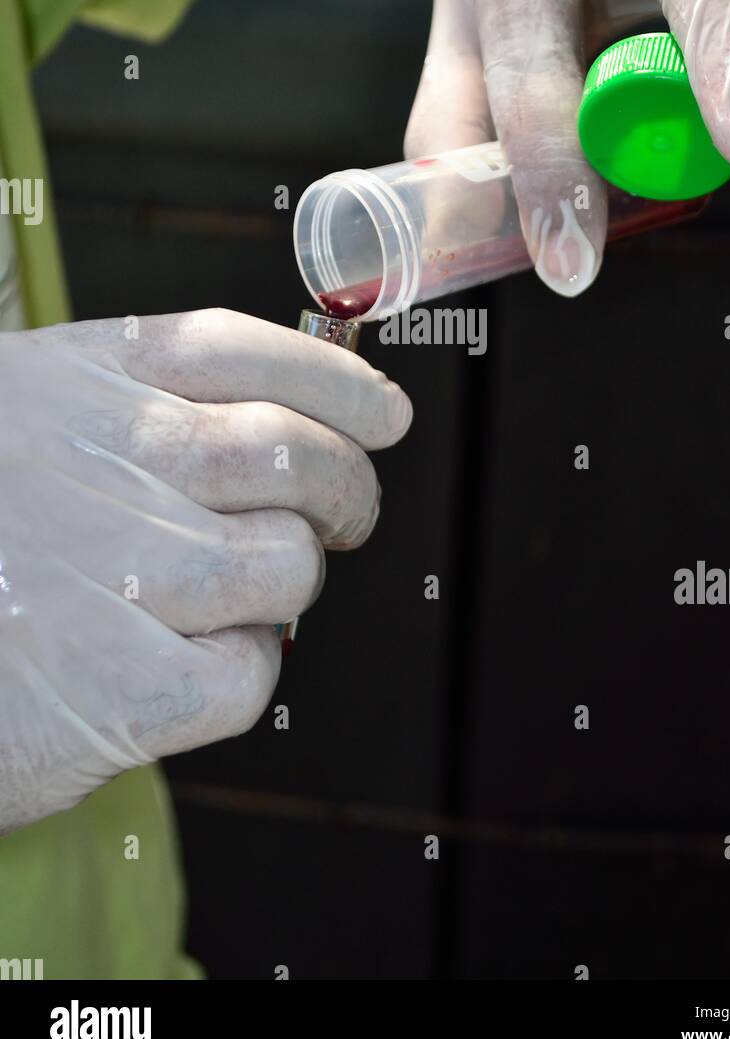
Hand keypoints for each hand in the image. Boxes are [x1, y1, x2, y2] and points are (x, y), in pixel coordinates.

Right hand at [0, 309, 411, 832]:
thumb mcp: (11, 422)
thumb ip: (121, 408)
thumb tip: (272, 414)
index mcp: (73, 382)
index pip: (242, 351)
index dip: (336, 380)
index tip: (383, 412)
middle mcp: (106, 459)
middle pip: (292, 454)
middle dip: (348, 489)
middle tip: (345, 516)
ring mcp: (117, 571)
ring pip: (287, 563)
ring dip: (284, 583)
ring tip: (233, 598)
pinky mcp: (122, 687)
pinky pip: (251, 671)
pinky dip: (241, 672)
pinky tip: (185, 669)